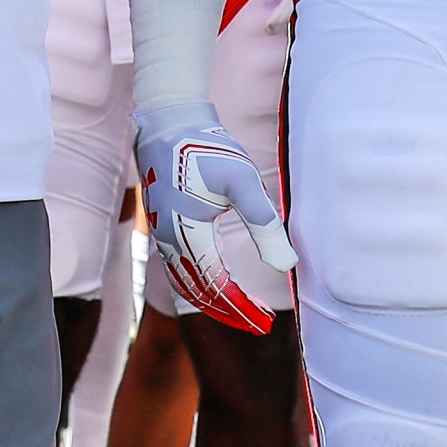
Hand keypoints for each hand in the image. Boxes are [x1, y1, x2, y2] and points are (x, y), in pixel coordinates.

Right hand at [133, 99, 293, 333]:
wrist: (168, 120)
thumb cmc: (206, 147)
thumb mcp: (242, 180)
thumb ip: (263, 222)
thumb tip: (286, 265)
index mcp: (185, 231)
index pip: (216, 283)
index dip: (242, 305)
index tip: (265, 321)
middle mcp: (166, 238)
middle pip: (196, 291)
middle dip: (228, 311)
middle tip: (259, 325)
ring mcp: (159, 232)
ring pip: (184, 281)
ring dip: (212, 300)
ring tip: (240, 312)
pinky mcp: (161, 224)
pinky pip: (177, 266)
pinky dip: (198, 283)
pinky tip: (215, 284)